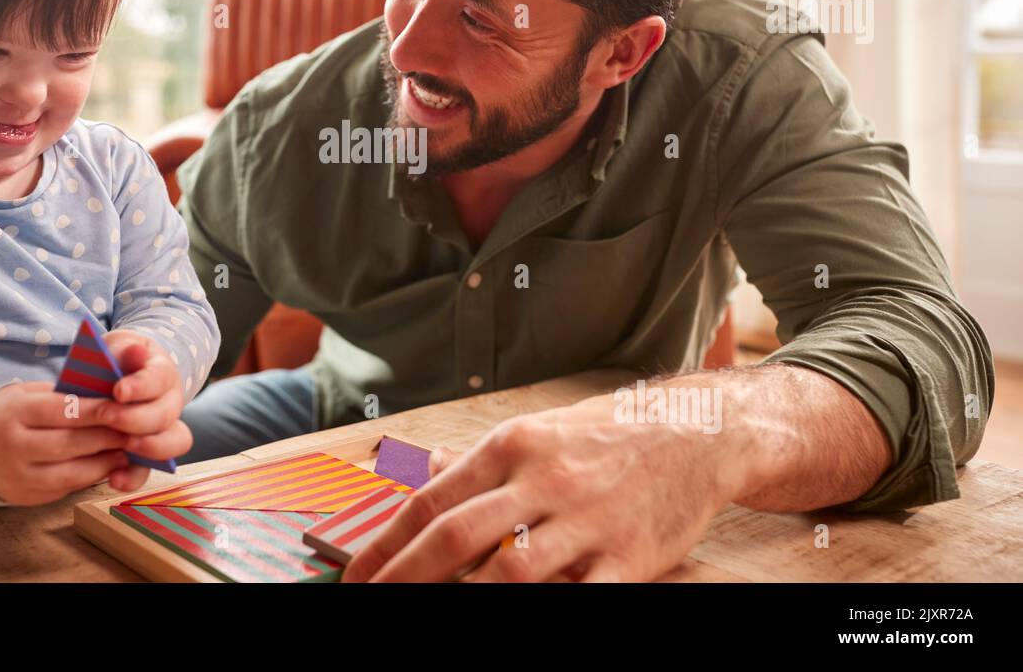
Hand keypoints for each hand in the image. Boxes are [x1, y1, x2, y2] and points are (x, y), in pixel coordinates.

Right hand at [0, 381, 132, 504]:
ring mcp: (18, 476)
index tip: (123, 406)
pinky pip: (66, 488)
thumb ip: (63, 394)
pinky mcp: (26, 496)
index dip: (96, 410)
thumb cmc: (12, 413)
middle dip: (106, 437)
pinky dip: (91, 477)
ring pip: (71, 472)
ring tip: (127, 450)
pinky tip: (110, 466)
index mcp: (14, 413)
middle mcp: (13, 447)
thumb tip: (110, 393)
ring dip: (104, 462)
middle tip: (135, 430)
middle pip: (69, 443)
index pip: (61, 411)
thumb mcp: (28, 394)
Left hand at [100, 329, 192, 491]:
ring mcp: (162, 429)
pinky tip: (115, 479)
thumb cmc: (114, 362)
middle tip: (107, 416)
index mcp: (162, 373)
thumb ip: (123, 350)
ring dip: (149, 447)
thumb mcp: (117, 348)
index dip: (141, 386)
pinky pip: (149, 470)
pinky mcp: (146, 453)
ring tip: (124, 446)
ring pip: (172, 443)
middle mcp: (170, 402)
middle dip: (136, 418)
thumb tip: (134, 351)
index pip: (159, 378)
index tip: (118, 390)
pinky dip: (134, 477)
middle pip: (166, 414)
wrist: (115, 380)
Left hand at [341, 394, 749, 581]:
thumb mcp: (537, 431)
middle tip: (370, 603)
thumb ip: (480, 458)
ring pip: (508, 570)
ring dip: (462, 599)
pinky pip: (579, 597)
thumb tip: (428, 468)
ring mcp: (585, 521)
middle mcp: (542, 480)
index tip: (355, 577)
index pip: (432, 501)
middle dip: (404, 577)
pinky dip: (545, 611)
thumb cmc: (608, 435)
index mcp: (512, 446)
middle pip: (456, 536)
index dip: (387, 544)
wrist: (696, 433)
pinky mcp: (628, 558)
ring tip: (429, 618)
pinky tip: (513, 622)